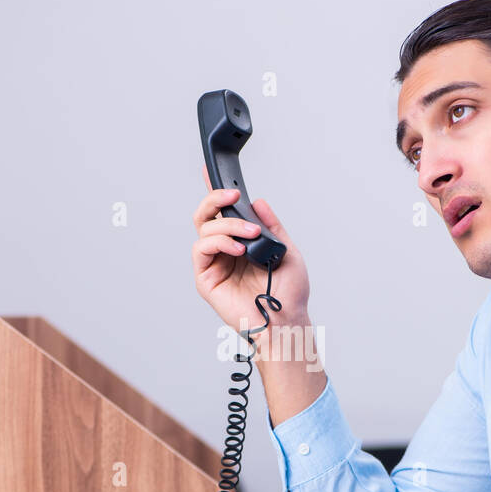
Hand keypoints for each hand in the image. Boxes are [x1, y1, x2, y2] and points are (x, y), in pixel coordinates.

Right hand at [191, 163, 310, 338]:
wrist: (287, 320)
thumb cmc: (289, 293)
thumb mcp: (287, 250)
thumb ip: (272, 226)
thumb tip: (258, 202)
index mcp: (241, 242)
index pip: (224, 213)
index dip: (215, 192)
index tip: (210, 170)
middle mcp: (225, 251)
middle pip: (206, 216)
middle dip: (215, 199)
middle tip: (233, 197)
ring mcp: (214, 264)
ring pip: (205, 229)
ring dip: (227, 226)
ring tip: (250, 235)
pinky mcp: (206, 279)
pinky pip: (201, 249)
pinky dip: (219, 242)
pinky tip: (238, 249)